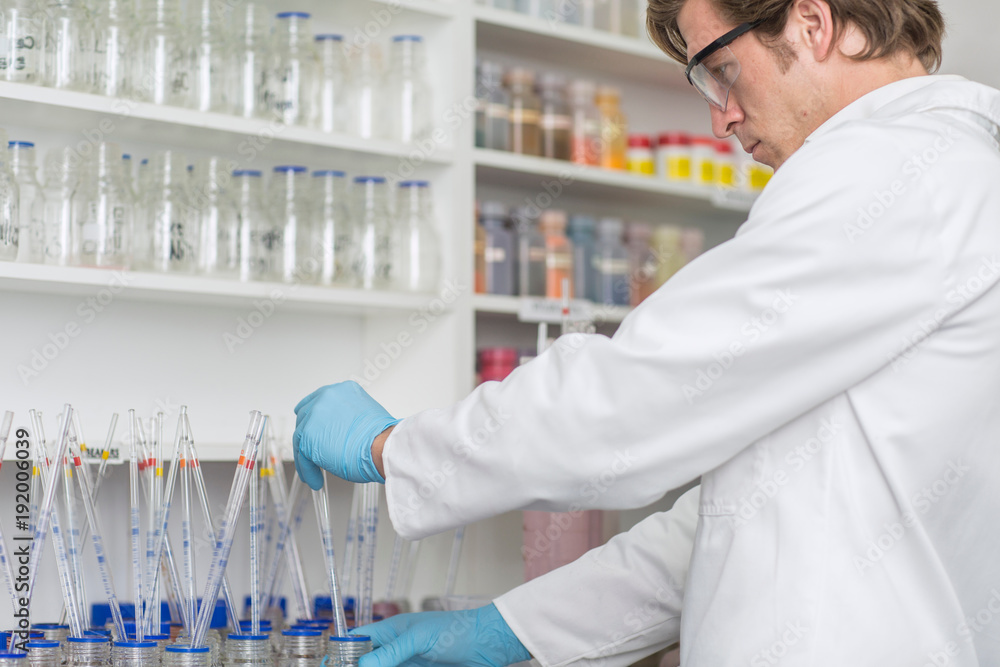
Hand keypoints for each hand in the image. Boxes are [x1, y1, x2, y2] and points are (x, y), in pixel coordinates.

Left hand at [293, 381, 399, 488]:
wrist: (383, 447)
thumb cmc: (381, 437)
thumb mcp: (365, 416)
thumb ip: (347, 418)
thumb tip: (339, 432)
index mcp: (341, 390)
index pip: (319, 403)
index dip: (316, 420)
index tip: (315, 429)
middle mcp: (326, 398)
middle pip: (305, 417)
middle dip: (308, 436)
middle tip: (313, 451)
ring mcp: (314, 416)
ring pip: (301, 438)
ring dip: (307, 457)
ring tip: (315, 472)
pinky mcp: (308, 437)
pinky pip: (302, 456)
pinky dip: (308, 470)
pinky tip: (315, 478)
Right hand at [359, 604, 530, 666]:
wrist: (490, 645)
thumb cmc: (459, 629)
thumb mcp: (420, 638)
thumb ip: (392, 652)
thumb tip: (363, 665)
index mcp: (392, 631)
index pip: (358, 639)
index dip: (343, 651)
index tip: (330, 664)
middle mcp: (396, 649)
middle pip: (367, 661)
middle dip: (356, 666)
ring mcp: (408, 664)